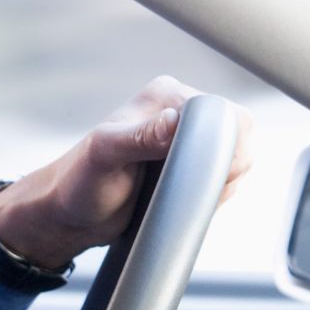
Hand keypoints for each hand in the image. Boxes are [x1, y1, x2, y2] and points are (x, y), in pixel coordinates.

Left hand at [0, 75, 253, 268]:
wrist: (71, 214)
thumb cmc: (79, 183)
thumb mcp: (105, 156)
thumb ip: (141, 136)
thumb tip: (177, 121)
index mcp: (166, 95)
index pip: (224, 114)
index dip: (224, 148)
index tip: (199, 174)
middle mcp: (181, 111)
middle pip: (238, 137)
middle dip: (222, 170)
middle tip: (179, 187)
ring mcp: (187, 139)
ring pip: (237, 161)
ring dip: (217, 185)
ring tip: (173, 194)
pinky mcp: (190, 164)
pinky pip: (226, 178)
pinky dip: (214, 194)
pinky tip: (180, 199)